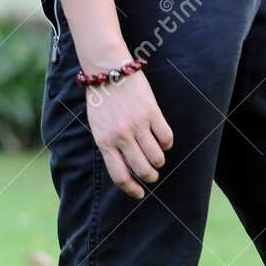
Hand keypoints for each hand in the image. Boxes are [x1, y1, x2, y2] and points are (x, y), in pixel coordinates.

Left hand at [84, 72, 173, 199]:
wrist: (108, 72)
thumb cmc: (101, 102)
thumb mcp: (98, 128)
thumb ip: (109, 147)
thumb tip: (126, 168)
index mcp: (104, 142)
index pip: (119, 176)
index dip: (131, 189)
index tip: (139, 194)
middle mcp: (121, 137)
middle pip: (142, 170)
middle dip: (150, 176)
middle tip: (152, 174)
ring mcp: (137, 125)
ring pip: (156, 157)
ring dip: (159, 161)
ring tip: (157, 157)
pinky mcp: (152, 113)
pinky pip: (166, 138)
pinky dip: (167, 143)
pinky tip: (163, 140)